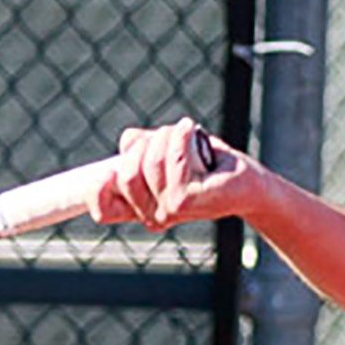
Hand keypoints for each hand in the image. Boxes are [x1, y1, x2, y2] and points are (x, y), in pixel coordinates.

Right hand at [88, 117, 253, 230]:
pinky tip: (190, 130)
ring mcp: (170, 211)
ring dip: (166, 137)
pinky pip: (172, 160)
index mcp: (142, 206)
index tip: (108, 169)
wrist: (249, 181)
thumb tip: (128, 140)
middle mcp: (153, 214)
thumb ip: (143, 147)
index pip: (102, 209)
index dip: (95, 190)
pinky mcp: (187, 202)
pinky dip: (180, 136)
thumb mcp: (168, 151)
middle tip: (165, 136)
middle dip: (143, 146)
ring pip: (149, 164)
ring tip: (184, 132)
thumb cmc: (209, 166)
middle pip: (124, 176)